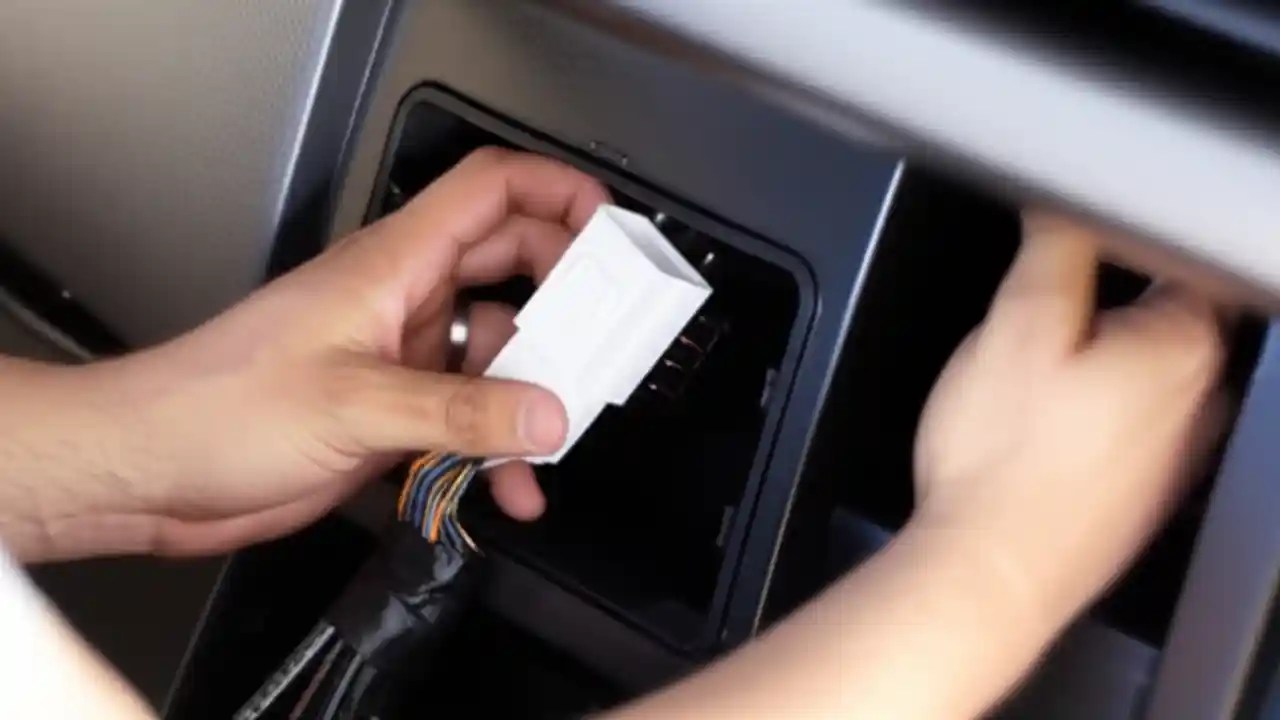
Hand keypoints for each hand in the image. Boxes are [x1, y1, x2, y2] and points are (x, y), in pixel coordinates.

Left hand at [34, 148, 607, 558]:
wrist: (150, 470)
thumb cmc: (213, 407)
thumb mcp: (353, 404)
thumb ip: (460, 411)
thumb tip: (546, 413)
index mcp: (392, 267)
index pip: (489, 191)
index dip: (555, 192)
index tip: (610, 229)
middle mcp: (403, 303)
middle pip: (512, 272)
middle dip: (566, 304)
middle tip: (608, 340)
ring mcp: (400, 357)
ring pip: (496, 357)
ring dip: (531, 396)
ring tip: (554, 437)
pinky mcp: (391, 411)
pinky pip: (468, 418)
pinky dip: (495, 450)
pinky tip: (508, 488)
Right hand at [913, 212, 1226, 630]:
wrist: (987, 568)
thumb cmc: (1000, 460)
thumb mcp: (1016, 321)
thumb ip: (1057, 247)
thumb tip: (1069, 202)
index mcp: (1183, 346)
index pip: (1182, 256)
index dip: (1120, 245)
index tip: (1069, 256)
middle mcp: (1199, 401)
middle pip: (1158, 318)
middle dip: (1097, 312)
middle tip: (1030, 332)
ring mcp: (1175, 454)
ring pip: (1135, 378)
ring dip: (1086, 371)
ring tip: (1023, 394)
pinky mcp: (1143, 493)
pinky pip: (1119, 431)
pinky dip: (1083, 423)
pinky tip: (1032, 441)